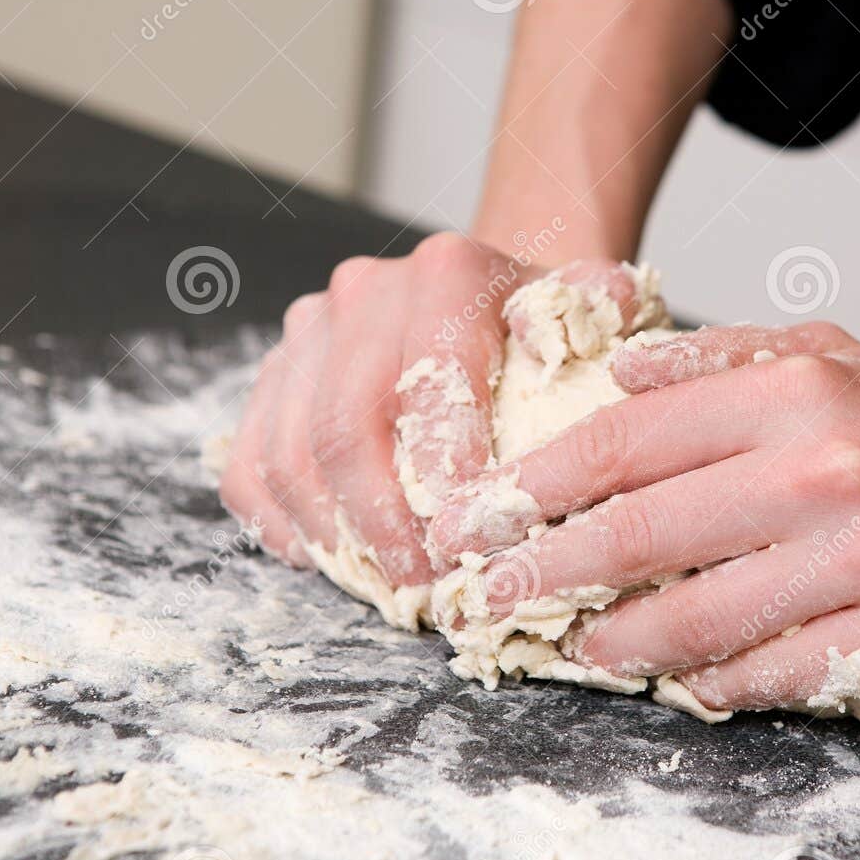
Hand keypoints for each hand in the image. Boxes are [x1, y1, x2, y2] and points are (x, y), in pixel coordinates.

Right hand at [217, 232, 648, 593]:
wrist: (491, 301)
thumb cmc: (548, 330)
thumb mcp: (598, 314)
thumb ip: (609, 314)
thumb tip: (610, 342)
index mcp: (445, 272)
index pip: (426, 380)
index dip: (440, 475)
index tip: (469, 543)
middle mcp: (363, 292)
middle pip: (344, 426)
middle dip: (384, 523)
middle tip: (426, 586)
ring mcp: (307, 335)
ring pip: (288, 452)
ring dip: (334, 534)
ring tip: (387, 587)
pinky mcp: (273, 379)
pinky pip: (250, 464)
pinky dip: (281, 524)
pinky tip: (331, 561)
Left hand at [430, 322, 859, 710]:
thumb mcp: (829, 361)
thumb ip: (718, 360)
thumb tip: (613, 372)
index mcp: (796, 394)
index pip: (628, 440)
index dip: (538, 485)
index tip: (480, 516)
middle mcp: (828, 472)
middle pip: (642, 534)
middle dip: (546, 574)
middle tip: (489, 599)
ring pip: (696, 619)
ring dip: (611, 644)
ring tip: (569, 648)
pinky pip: (768, 674)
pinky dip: (706, 683)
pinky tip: (673, 679)